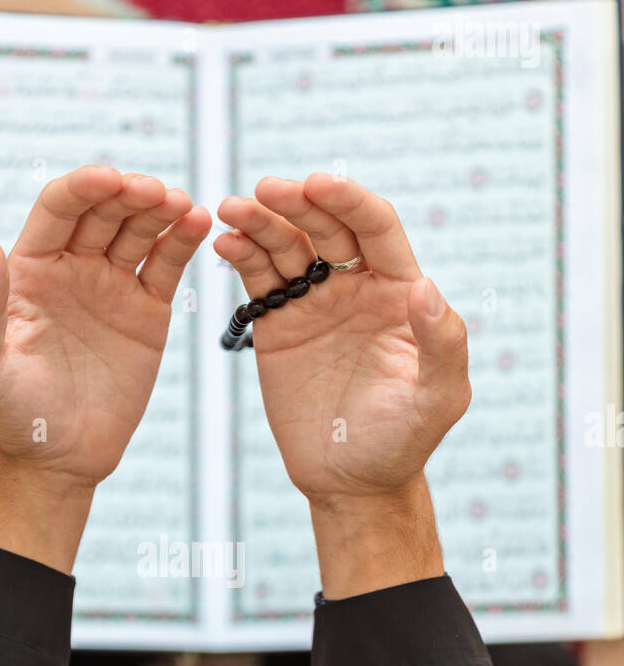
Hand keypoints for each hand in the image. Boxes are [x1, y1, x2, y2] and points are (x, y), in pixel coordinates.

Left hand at [0, 165, 210, 491]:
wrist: (56, 461)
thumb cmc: (8, 415)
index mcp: (29, 269)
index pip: (58, 209)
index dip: (83, 188)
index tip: (109, 179)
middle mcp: (71, 267)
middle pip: (103, 212)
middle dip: (129, 194)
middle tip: (154, 192)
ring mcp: (111, 287)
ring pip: (139, 231)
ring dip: (160, 210)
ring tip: (182, 205)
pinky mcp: (146, 312)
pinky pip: (166, 266)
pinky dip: (183, 241)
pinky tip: (199, 222)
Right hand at [214, 174, 469, 505]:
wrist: (350, 482)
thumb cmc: (404, 442)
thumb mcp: (437, 398)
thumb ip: (442, 343)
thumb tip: (426, 286)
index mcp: (398, 292)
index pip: (376, 228)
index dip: (348, 203)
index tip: (318, 183)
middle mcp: (356, 287)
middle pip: (325, 227)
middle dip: (296, 203)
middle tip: (265, 191)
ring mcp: (314, 303)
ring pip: (286, 246)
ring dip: (260, 222)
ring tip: (229, 210)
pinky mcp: (278, 325)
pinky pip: (258, 281)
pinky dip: (240, 256)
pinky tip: (223, 242)